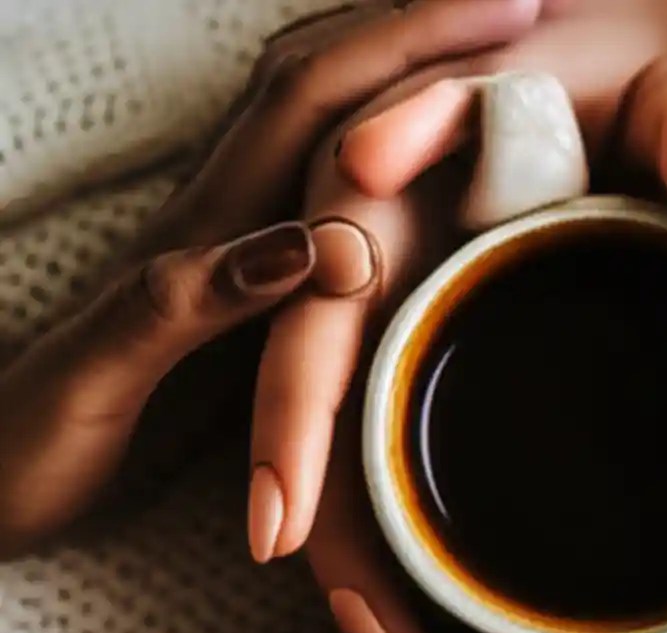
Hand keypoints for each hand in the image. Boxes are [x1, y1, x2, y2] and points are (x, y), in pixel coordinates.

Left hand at [0, 0, 540, 556]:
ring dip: (396, 60)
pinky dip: (373, 122)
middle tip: (522, 2)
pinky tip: (417, 138)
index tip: (506, 12)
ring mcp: (221, 233)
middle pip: (320, 76)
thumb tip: (319, 242)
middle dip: (418, 27)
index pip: (310, 100)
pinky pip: (311, 165)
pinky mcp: (227, 269)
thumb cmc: (25, 458)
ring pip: (316, 108)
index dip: (406, 43)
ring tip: (483, 44)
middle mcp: (214, 209)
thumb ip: (189, 305)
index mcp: (198, 229)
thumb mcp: (95, 389)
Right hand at [247, 0, 666, 573]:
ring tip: (377, 627)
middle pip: (319, 320)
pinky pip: (392, 429)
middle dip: (295, 424)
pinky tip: (412, 606)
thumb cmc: (654, 78)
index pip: (358, 182)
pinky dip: (390, 516)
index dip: (339, 228)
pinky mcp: (441, 340)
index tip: (333, 287)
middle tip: (283, 532)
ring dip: (343, 511)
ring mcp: (416, 288)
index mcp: (439, 133)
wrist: (651, 78)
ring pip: (347, 402)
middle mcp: (403, 217)